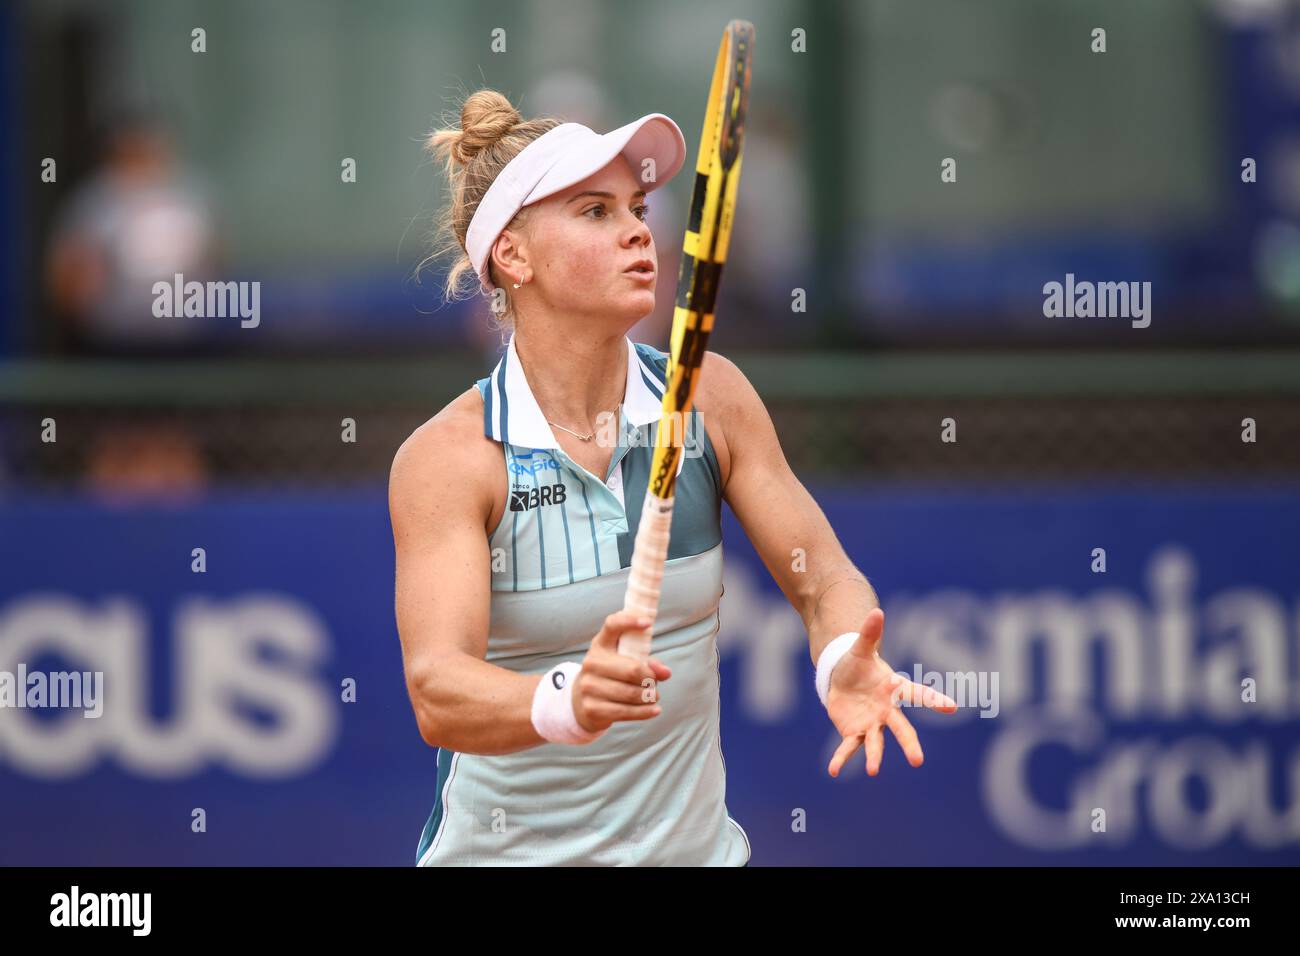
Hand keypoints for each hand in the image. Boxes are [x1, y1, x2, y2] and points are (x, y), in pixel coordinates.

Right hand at [572, 611, 672, 733]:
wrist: (580, 702)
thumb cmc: (611, 676)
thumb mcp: (625, 662)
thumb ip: (648, 663)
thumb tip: (665, 672)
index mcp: (600, 645)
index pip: (612, 625)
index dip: (629, 621)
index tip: (648, 624)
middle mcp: (591, 662)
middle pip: (632, 669)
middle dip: (650, 678)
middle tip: (655, 682)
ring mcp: (589, 686)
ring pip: (631, 693)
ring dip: (649, 696)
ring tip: (653, 696)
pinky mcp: (592, 708)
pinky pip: (625, 711)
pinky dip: (645, 712)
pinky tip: (654, 710)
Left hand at [825, 607, 957, 776]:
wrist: (843, 680)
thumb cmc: (858, 664)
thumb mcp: (860, 648)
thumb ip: (869, 633)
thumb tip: (876, 610)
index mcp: (893, 689)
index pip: (916, 694)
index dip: (933, 700)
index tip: (951, 707)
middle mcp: (887, 711)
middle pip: (901, 728)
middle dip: (909, 744)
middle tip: (918, 761)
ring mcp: (871, 724)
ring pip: (876, 743)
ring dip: (874, 757)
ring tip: (873, 771)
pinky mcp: (853, 732)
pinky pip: (848, 747)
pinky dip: (841, 758)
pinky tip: (833, 771)